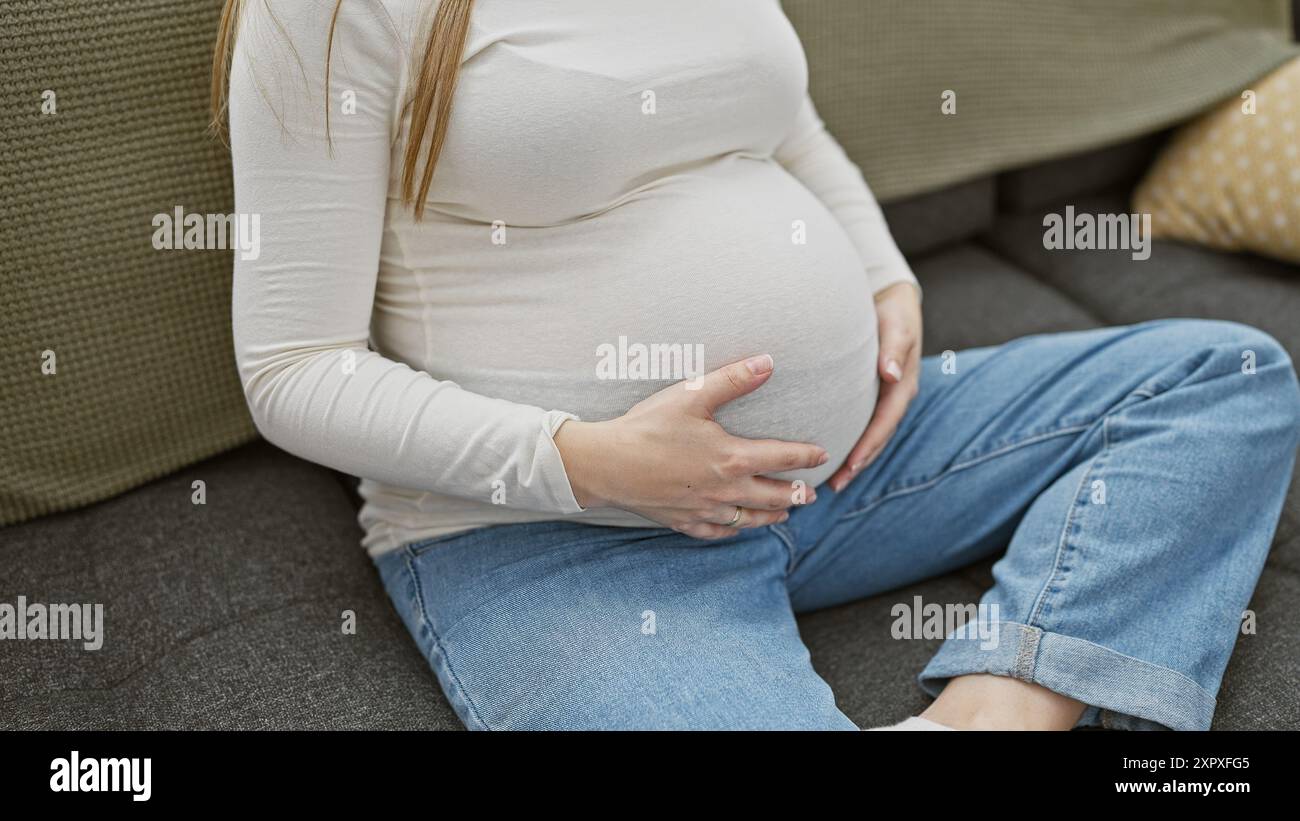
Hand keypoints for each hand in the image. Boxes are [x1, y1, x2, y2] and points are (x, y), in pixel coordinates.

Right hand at [554, 355, 827, 538]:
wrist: (606, 465)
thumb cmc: (648, 427)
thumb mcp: (692, 395)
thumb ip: (733, 379)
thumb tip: (768, 363)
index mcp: (732, 458)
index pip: (782, 458)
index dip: (806, 456)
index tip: (823, 454)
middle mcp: (725, 489)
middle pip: (773, 496)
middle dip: (797, 494)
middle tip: (813, 495)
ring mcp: (704, 509)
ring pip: (749, 519)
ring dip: (771, 516)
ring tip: (785, 514)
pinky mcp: (683, 521)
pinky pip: (717, 532)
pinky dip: (733, 531)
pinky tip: (737, 528)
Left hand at [829, 281, 921, 491]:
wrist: (892, 299)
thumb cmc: (894, 312)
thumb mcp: (898, 326)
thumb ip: (894, 348)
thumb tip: (890, 373)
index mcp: (902, 384)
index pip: (885, 422)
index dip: (869, 445)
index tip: (851, 464)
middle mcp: (894, 396)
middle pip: (877, 437)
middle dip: (859, 462)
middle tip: (836, 485)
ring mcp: (883, 397)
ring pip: (869, 434)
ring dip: (854, 458)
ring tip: (832, 481)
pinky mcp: (870, 394)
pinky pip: (860, 422)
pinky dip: (849, 439)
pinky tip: (829, 452)